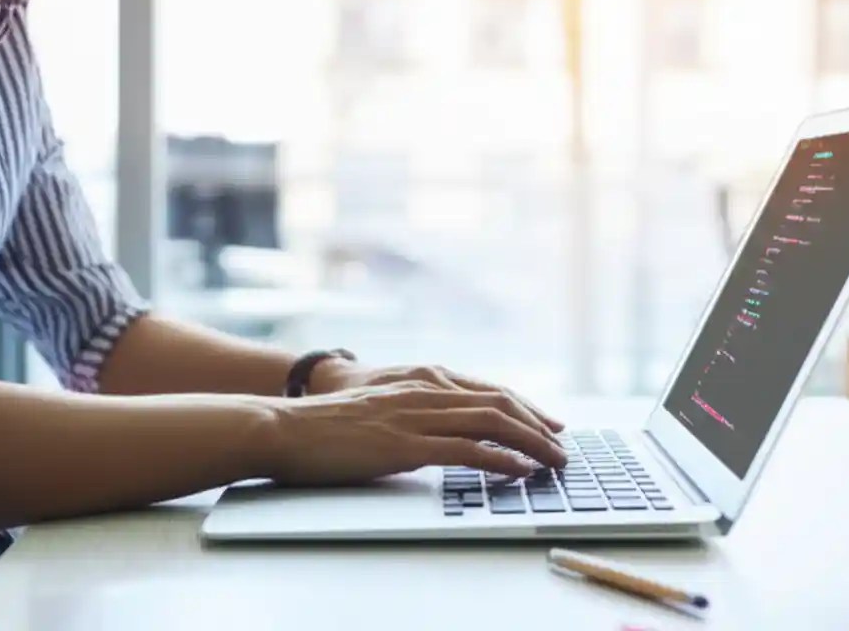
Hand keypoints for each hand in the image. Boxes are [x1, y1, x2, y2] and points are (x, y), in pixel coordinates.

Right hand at [311, 360, 563, 436]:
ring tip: (553, 460)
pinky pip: (466, 449)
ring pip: (491, 422)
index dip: (523, 405)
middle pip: (498, 402)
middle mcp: (425, 389)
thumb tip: (435, 429)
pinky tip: (519, 470)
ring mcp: (416, 415)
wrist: (286, 426)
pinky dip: (500, 459)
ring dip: (530, 441)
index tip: (547, 422)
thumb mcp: (378, 406)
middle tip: (561, 445)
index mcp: (420, 378)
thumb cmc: (326, 423)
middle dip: (537, 424)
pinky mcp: (406, 444)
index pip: (486, 389)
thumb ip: (410, 410)